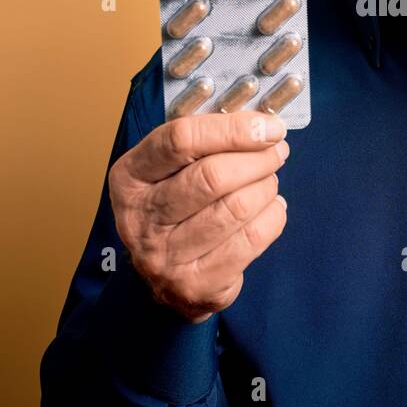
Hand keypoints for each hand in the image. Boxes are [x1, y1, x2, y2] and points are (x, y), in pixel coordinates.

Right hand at [108, 110, 290, 322]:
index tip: (268, 126)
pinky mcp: (195, 284)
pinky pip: (251, 239)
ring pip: (236, 207)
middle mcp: (140, 218)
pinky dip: (273, 216)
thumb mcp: (169, 170)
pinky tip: (270, 207)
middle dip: (257, 158)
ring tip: (269, 179)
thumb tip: (261, 122)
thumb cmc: (174, 210)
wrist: (161, 281)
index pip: (181, 139)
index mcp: (129, 177)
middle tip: (277, 152)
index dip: (233, 129)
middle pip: (213, 176)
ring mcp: (165, 256)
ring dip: (266, 186)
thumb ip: (204, 142)